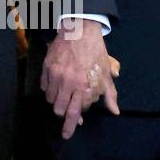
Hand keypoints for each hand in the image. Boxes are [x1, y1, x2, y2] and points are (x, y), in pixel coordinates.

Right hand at [41, 18, 119, 138]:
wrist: (80, 30)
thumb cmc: (95, 53)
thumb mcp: (105, 74)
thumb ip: (110, 95)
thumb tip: (115, 112)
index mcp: (84, 86)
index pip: (75, 113)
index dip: (74, 122)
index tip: (72, 129)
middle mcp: (68, 83)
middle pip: (60, 110)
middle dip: (64, 114)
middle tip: (68, 110)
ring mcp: (56, 76)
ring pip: (50, 100)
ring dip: (57, 102)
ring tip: (64, 96)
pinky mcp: (46, 68)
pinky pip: (44, 87)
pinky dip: (49, 90)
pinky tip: (56, 85)